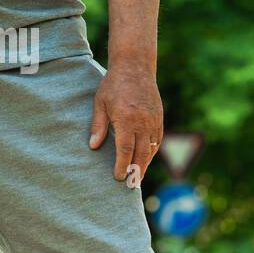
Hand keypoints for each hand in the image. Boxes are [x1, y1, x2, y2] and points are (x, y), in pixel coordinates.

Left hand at [89, 61, 162, 183]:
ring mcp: (154, 120)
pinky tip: (145, 159)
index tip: (118, 177)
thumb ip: (98, 125)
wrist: (136, 67)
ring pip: (151, 148)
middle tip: (130, 185)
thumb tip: (93, 146)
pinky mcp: (159, 118)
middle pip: (141, 153)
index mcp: (127, 119)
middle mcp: (143, 122)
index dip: (122, 165)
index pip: (126, 149)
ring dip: (145, 164)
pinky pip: (157, 139)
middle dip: (136, 171)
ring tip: (137, 177)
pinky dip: (152, 151)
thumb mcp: (100, 103)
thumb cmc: (113, 85)